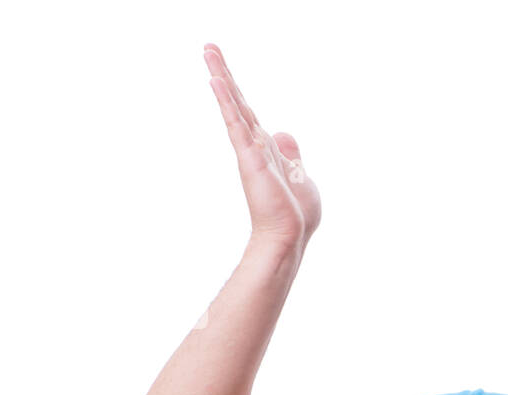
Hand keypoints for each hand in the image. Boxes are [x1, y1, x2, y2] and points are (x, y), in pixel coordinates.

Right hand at [203, 43, 321, 252]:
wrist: (290, 235)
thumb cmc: (296, 214)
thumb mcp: (299, 175)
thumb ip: (290, 153)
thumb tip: (282, 132)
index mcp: (266, 148)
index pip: (249, 113)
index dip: (237, 91)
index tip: (223, 69)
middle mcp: (254, 146)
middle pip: (238, 102)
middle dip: (224, 74)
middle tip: (208, 47)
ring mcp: (250, 150)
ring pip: (234, 106)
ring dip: (222, 77)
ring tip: (208, 51)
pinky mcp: (250, 157)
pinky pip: (236, 123)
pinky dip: (227, 102)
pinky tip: (216, 81)